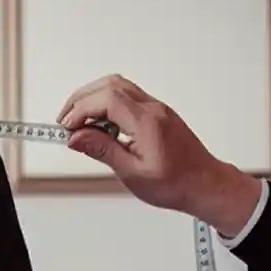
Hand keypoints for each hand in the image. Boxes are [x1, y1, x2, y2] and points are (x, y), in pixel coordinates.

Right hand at [58, 74, 261, 237]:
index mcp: (148, 122)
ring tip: (78, 123)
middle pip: (110, 85)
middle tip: (65, 122)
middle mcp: (153, 109)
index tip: (67, 128)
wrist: (205, 185)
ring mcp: (156, 109)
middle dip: (81, 100)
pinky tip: (99, 126)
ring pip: (118, 87)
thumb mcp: (132, 173)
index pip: (107, 100)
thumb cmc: (176, 183)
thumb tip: (77, 137)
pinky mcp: (156, 114)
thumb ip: (102, 150)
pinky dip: (106, 105)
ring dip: (93, 99)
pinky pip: (126, 97)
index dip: (80, 110)